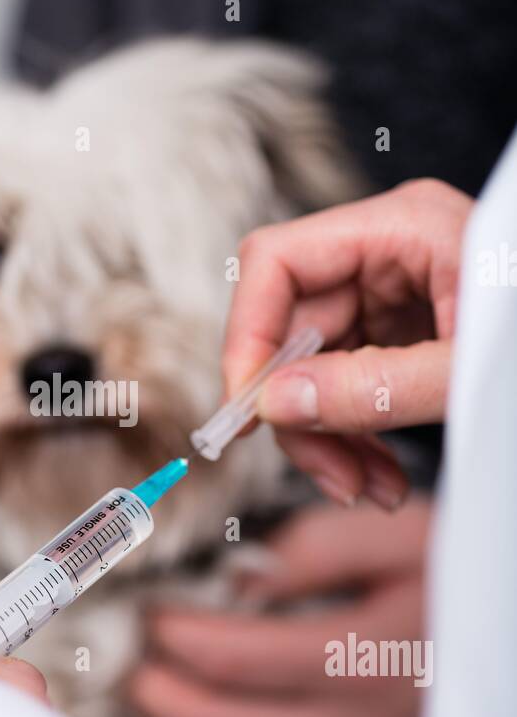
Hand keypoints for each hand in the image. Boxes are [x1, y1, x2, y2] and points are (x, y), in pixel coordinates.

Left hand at [129, 499, 429, 716]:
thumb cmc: (457, 589)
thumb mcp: (405, 538)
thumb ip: (320, 545)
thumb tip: (241, 581)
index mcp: (360, 659)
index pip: (228, 659)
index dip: (172, 635)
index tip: (158, 616)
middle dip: (158, 691)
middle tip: (143, 663)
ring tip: (159, 715)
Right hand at [224, 179, 472, 505]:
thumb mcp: (465, 371)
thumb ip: (371, 389)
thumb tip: (276, 405)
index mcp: (401, 227)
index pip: (276, 261)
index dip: (250, 335)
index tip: (252, 412)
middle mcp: (388, 252)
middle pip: (294, 327)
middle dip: (303, 412)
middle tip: (329, 477)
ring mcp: (396, 292)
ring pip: (318, 366)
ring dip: (330, 437)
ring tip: (366, 489)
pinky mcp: (407, 331)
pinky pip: (353, 383)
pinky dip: (358, 435)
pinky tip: (378, 477)